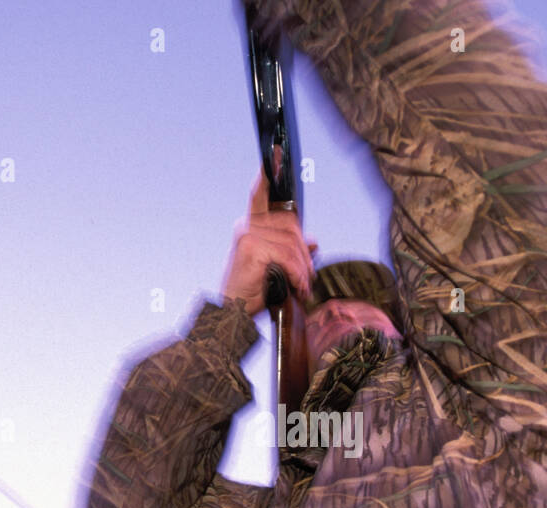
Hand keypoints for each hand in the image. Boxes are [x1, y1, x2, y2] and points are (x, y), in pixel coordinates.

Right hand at [221, 168, 316, 315]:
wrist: (232, 314)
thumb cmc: (252, 293)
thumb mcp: (277, 269)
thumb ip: (293, 252)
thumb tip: (314, 240)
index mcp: (250, 228)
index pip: (259, 196)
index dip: (267, 175)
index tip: (273, 154)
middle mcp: (246, 226)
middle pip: (291, 226)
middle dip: (304, 253)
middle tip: (307, 278)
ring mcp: (247, 234)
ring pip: (292, 243)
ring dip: (303, 268)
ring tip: (302, 287)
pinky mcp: (251, 247)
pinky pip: (286, 255)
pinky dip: (296, 273)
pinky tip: (296, 286)